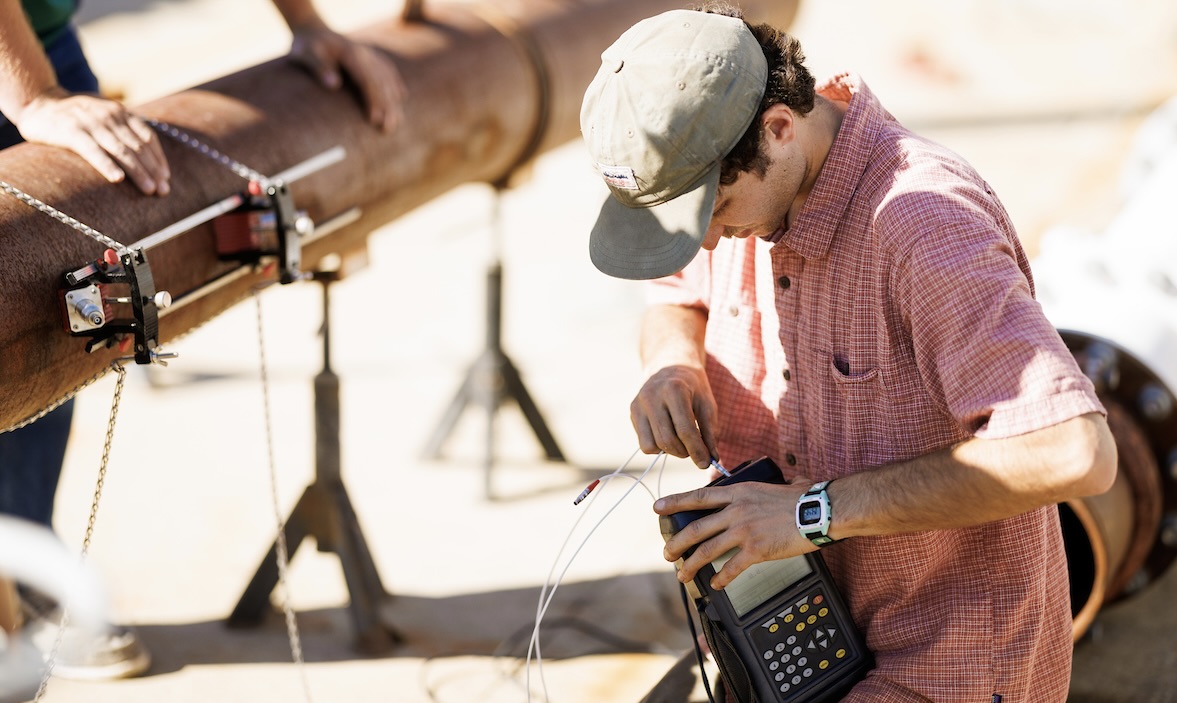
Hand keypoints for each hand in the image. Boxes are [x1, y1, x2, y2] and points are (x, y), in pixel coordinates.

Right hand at [15, 89, 169, 194]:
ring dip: (138, 171)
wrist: (37, 102)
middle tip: (163, 191)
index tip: (166, 178)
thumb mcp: (103, 116)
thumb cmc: (75, 116)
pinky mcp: (71, 131)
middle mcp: (109, 115)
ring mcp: (90, 122)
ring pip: (121, 150)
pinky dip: (107, 164)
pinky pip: (93, 150)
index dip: (159, 159)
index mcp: (120, 113)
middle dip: (153, 170)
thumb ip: (123, 131)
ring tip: (149, 190)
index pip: (148, 137)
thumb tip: (148, 159)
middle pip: (138, 146)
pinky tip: (118, 179)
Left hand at [287, 25, 404, 131]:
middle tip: (388, 128)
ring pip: (388, 78)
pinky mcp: (371, 57)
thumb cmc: (306, 46)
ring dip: (394, 100)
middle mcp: (365, 53)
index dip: (373, 99)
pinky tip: (401, 97)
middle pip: (382, 82)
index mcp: (350, 53)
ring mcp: (370, 55)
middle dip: (388, 106)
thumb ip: (318, 67)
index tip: (374, 119)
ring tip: (396, 122)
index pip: (367, 79)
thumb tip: (334, 85)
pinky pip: (388, 71)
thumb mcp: (305, 53)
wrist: (312, 31)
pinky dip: (395, 84)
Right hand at [631, 364, 718, 467]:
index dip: (697, 451)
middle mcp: (652, 396)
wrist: (669, 365)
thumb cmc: (693, 386)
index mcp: (674, 390)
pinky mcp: (633, 412)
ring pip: (653, 445)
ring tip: (682, 440)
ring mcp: (638, 404)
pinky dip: (658, 447)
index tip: (706, 463)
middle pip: (667, 440)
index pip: (685, 430)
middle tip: (695, 451)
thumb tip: (712, 460)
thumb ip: (710, 432)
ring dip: (671, 451)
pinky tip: (668, 434)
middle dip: (685, 452)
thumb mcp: (707, 404)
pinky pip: (644, 443)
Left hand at [654, 479, 815, 589]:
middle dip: (677, 543)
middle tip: (667, 552)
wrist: (819, 510)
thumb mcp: (771, 484)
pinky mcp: (757, 550)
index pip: (699, 496)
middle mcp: (736, 511)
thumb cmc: (801, 498)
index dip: (675, 502)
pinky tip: (715, 584)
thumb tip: (760, 482)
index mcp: (738, 492)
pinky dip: (721, 578)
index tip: (658, 507)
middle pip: (696, 528)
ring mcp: (744, 531)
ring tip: (682, 575)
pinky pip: (731, 568)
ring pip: (707, 550)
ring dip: (691, 565)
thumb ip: (758, 487)